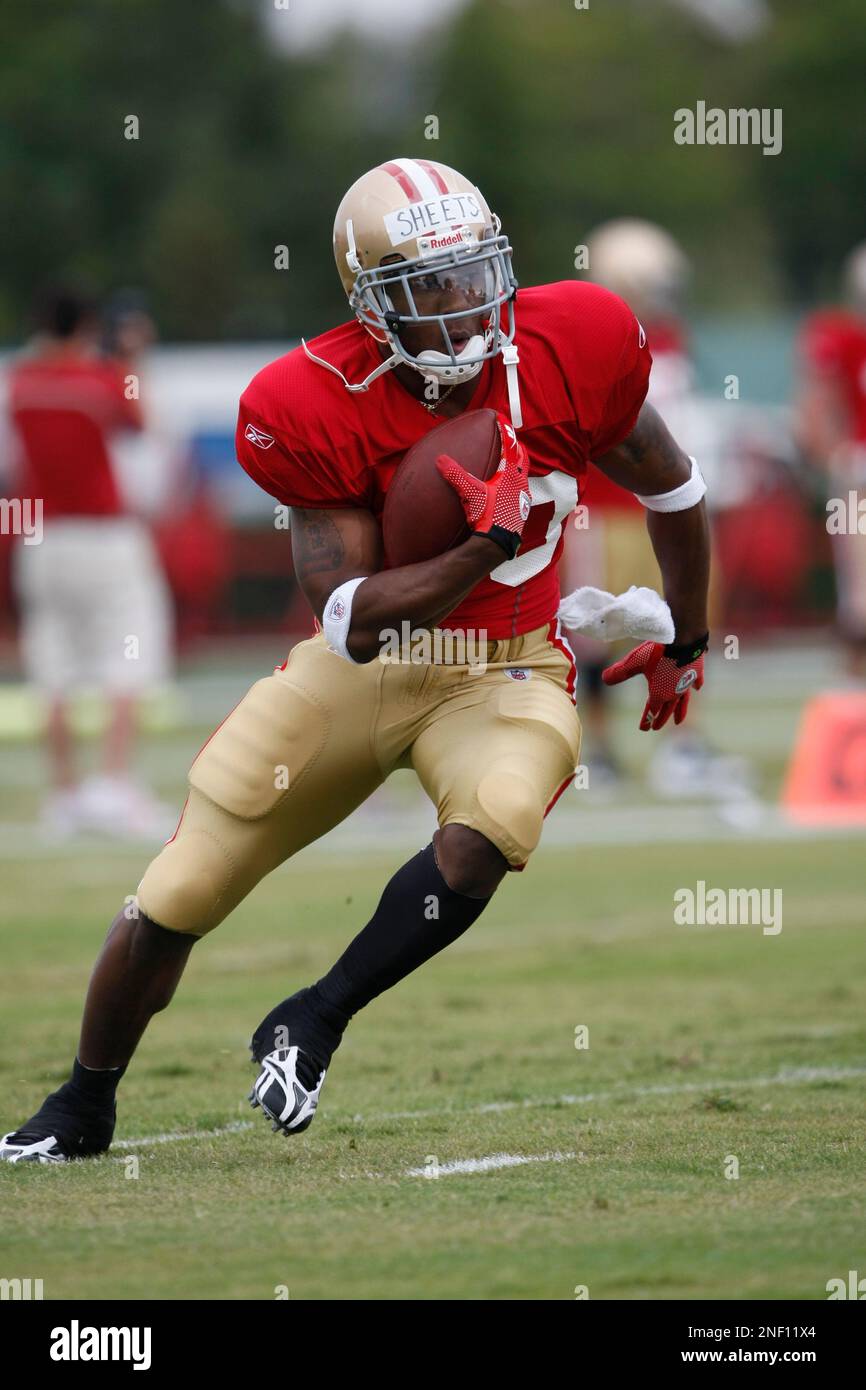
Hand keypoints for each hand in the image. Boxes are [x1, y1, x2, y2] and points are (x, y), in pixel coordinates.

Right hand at [435, 414, 530, 558]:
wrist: (499, 542)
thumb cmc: (488, 516)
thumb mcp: (469, 493)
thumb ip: (455, 475)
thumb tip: (440, 460)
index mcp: (510, 474)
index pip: (509, 445)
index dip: (505, 430)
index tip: (500, 419)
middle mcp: (520, 483)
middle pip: (522, 457)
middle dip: (516, 446)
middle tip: (510, 439)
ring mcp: (523, 497)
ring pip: (523, 474)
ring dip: (517, 466)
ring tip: (510, 463)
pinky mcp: (521, 511)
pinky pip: (520, 490)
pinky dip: (514, 483)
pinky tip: (506, 490)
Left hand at [602, 636, 705, 730]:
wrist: (683, 639)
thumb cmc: (657, 652)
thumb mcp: (634, 662)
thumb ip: (619, 672)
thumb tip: (603, 678)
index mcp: (660, 694)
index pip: (652, 711)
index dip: (647, 720)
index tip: (644, 728)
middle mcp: (674, 693)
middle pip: (667, 710)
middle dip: (660, 720)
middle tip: (656, 727)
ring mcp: (687, 683)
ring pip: (683, 701)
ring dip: (680, 711)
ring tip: (678, 722)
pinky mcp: (697, 671)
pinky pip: (696, 681)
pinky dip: (696, 685)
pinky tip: (697, 688)